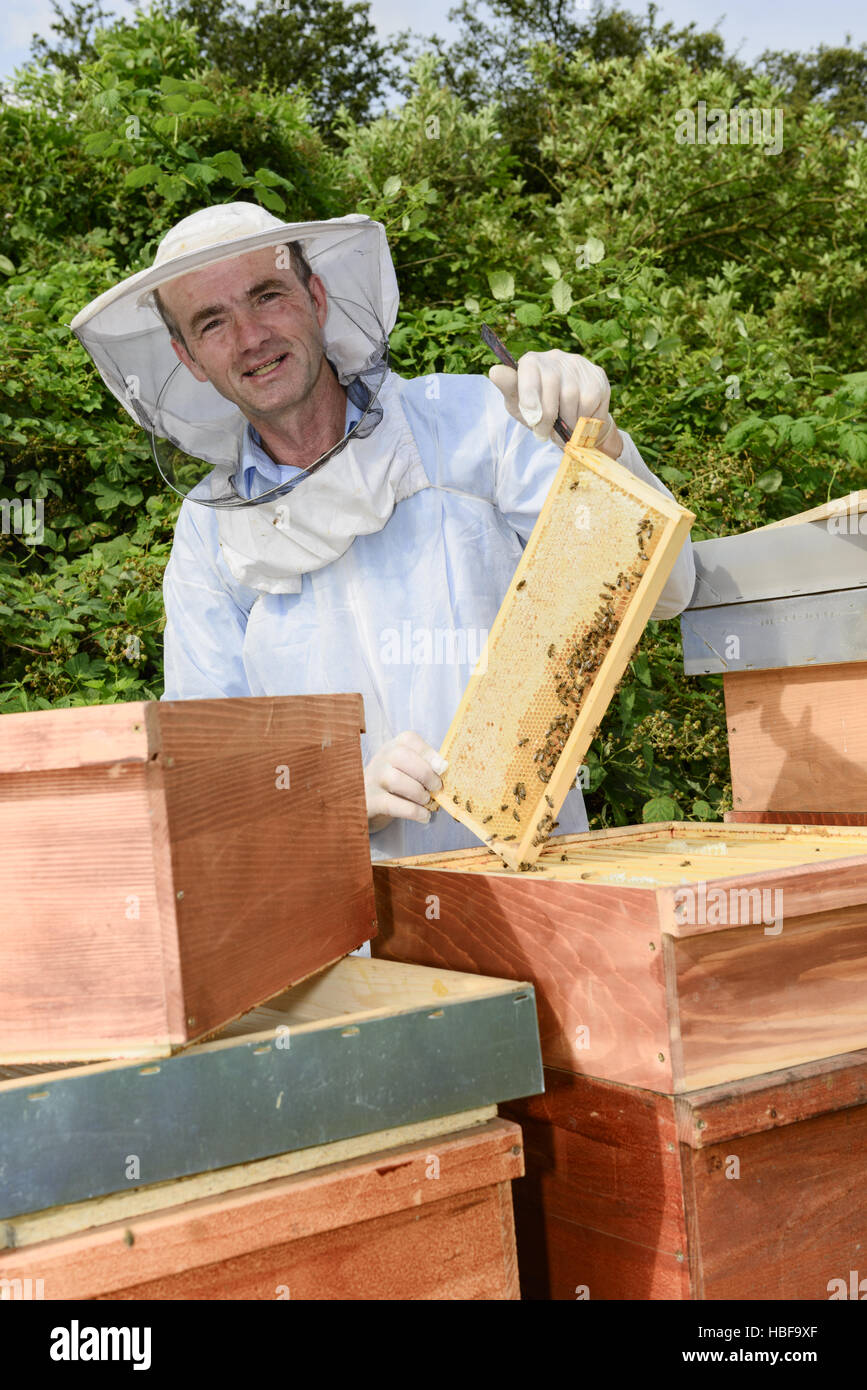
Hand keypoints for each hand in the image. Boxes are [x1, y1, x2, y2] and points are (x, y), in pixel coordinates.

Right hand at [364, 731, 447, 833]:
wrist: (367, 802)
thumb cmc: (396, 784)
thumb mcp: (408, 768)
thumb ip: (426, 765)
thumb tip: (444, 769)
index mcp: (393, 746)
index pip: (409, 739)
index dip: (428, 752)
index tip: (443, 767)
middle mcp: (380, 759)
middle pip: (401, 756)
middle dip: (425, 773)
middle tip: (437, 787)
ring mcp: (373, 780)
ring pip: (396, 780)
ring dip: (419, 793)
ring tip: (428, 801)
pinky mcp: (370, 801)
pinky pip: (393, 805)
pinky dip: (414, 811)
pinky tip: (424, 816)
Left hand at [489, 349, 622, 458]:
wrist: (570, 416)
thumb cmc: (538, 409)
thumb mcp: (518, 404)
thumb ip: (509, 390)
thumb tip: (495, 371)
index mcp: (531, 361)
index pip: (529, 370)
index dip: (530, 393)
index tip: (531, 417)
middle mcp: (555, 357)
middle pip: (552, 384)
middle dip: (547, 416)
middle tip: (542, 435)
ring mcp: (578, 364)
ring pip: (572, 396)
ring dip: (565, 421)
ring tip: (561, 431)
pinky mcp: (597, 375)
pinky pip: (590, 402)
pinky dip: (583, 420)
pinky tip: (577, 422)